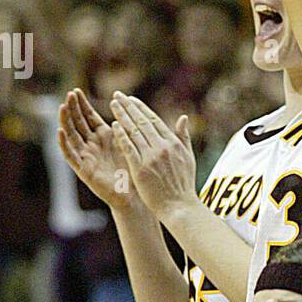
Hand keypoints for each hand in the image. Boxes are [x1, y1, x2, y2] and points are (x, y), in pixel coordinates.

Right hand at [58, 88, 135, 210]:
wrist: (135, 194)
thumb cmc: (135, 169)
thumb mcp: (131, 142)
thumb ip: (126, 125)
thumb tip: (128, 104)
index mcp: (103, 136)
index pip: (89, 116)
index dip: (82, 104)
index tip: (76, 90)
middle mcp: (92, 144)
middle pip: (78, 123)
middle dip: (73, 108)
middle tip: (69, 94)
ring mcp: (86, 156)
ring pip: (71, 136)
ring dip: (66, 121)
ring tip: (62, 107)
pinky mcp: (84, 169)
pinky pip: (71, 155)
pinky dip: (64, 144)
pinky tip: (60, 132)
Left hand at [109, 92, 196, 223]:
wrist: (179, 206)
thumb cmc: (183, 185)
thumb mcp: (188, 158)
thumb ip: (183, 137)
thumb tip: (183, 118)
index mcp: (173, 143)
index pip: (154, 120)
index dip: (141, 108)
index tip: (130, 100)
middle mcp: (162, 147)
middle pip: (142, 122)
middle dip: (128, 107)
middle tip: (117, 95)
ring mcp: (151, 157)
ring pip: (134, 131)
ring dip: (122, 116)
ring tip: (113, 105)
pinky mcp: (141, 168)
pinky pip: (129, 148)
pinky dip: (121, 135)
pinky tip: (113, 125)